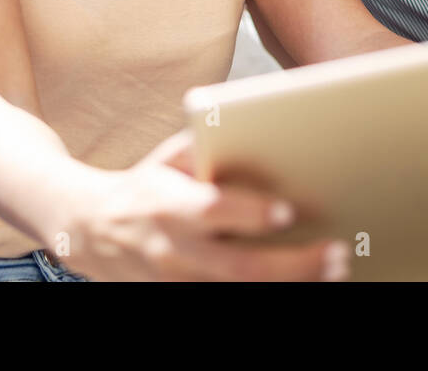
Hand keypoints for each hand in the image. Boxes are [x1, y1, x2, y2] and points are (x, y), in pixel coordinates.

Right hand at [53, 129, 350, 280]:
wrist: (90, 229)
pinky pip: (226, 302)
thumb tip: (255, 125)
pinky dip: (265, 295)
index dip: (250, 215)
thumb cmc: (144, 187)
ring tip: (334, 271)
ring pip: (238, 293)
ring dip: (291, 285)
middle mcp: (172, 249)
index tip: (289, 212)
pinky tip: (301, 286)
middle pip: (239, 267)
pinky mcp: (178, 298)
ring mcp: (176, 282)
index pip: (212, 211)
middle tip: (337, 253)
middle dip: (293, 265)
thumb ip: (207, 145)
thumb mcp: (168, 157)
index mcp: (167, 204)